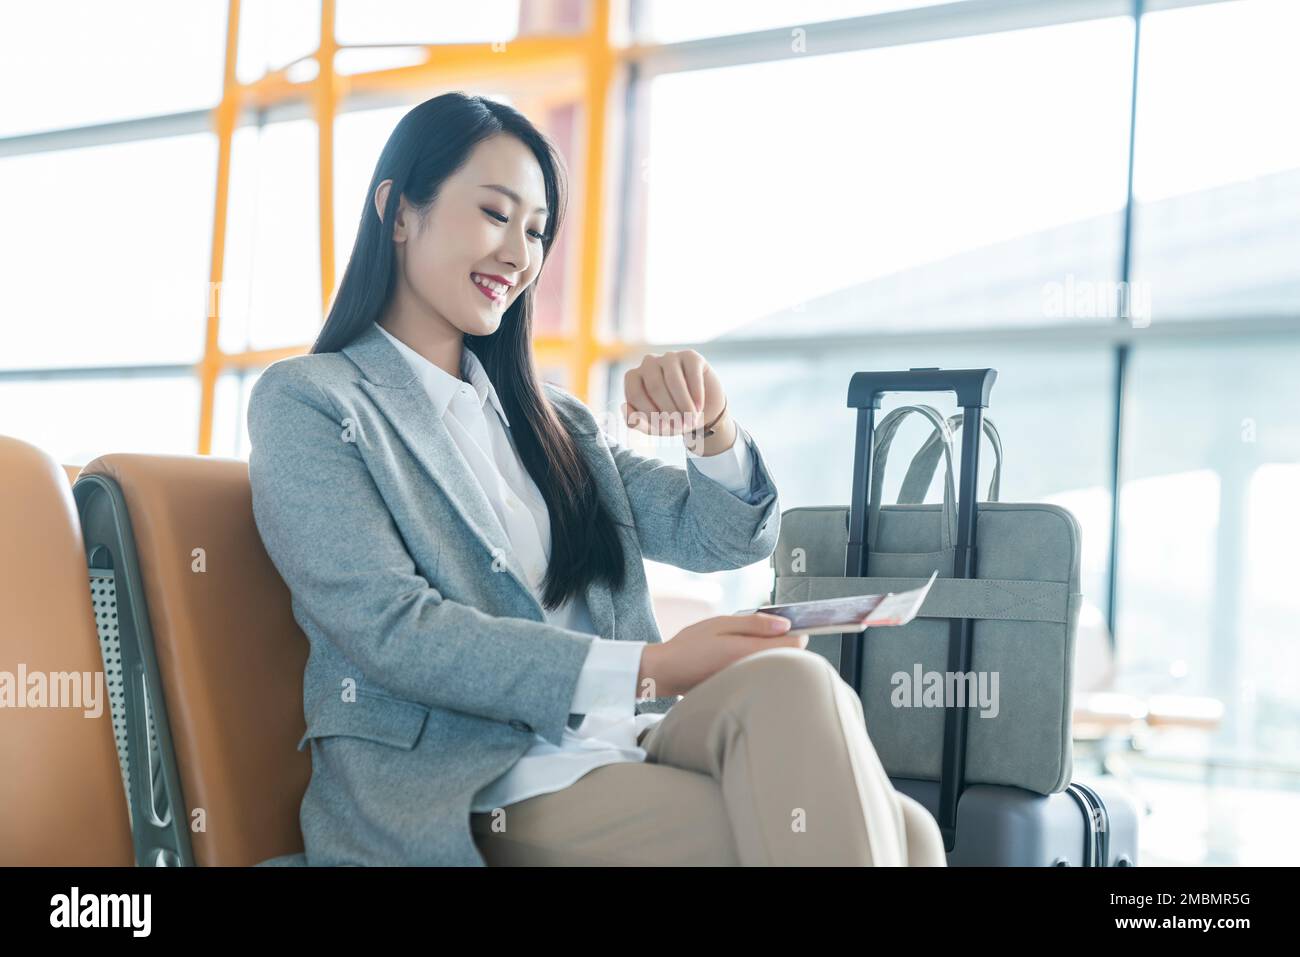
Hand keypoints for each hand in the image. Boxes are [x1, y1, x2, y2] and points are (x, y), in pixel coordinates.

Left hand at [621, 350, 725, 438]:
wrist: (701, 410)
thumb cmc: (672, 416)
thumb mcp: (654, 425)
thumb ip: (636, 422)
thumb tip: (626, 410)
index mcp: (633, 377)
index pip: (635, 394)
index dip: (649, 414)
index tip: (663, 428)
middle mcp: (649, 363)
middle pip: (655, 386)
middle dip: (669, 411)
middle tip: (681, 427)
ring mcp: (669, 357)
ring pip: (674, 380)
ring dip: (683, 404)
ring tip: (691, 419)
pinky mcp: (690, 356)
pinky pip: (692, 374)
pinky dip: (696, 394)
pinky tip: (699, 406)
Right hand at [636, 613, 808, 699]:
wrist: (666, 672)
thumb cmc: (690, 645)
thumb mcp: (720, 624)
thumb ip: (754, 623)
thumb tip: (785, 623)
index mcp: (749, 651)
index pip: (794, 644)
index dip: (796, 632)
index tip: (787, 624)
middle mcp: (753, 670)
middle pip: (788, 657)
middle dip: (784, 643)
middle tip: (766, 631)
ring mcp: (748, 682)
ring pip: (776, 665)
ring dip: (770, 654)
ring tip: (748, 644)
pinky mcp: (742, 687)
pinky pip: (762, 674)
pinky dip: (758, 664)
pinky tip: (740, 657)